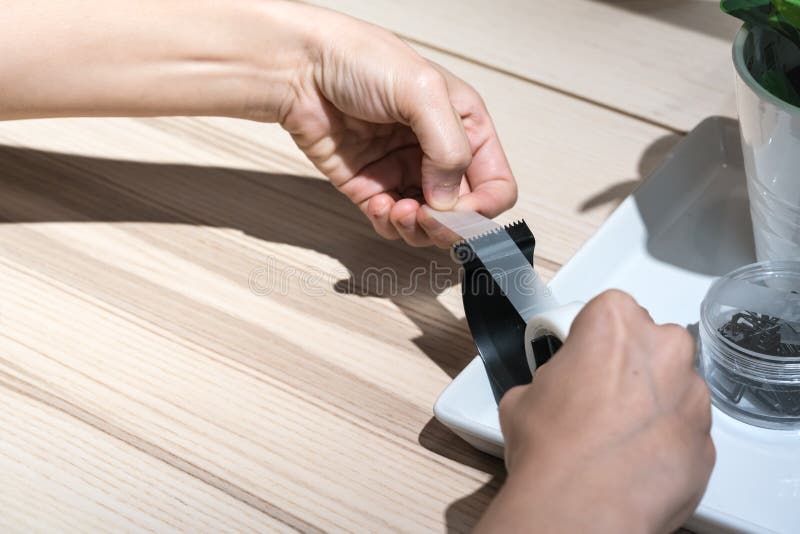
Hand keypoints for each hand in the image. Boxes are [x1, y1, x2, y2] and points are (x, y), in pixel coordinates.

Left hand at [279, 8, 516, 246]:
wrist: (300, 68)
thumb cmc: (361, 61)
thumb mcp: (422, 92)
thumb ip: (449, 148)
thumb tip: (448, 201)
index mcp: (466, 126)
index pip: (495, 186)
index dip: (482, 208)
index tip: (458, 211)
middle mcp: (437, 153)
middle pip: (462, 214)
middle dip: (447, 225)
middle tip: (425, 217)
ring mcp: (404, 172)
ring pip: (428, 226)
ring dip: (416, 228)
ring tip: (399, 209)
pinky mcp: (371, 187)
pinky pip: (390, 223)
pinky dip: (387, 223)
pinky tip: (378, 203)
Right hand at [477, 290, 714, 533]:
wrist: (580, 508)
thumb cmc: (552, 448)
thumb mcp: (523, 396)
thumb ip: (550, 379)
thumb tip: (552, 394)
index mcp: (615, 323)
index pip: (611, 310)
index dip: (595, 337)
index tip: (585, 357)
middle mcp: (663, 350)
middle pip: (653, 342)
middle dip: (632, 364)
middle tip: (600, 396)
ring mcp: (692, 396)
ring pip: (675, 386)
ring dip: (653, 403)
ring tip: (616, 435)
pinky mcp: (706, 441)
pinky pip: (686, 429)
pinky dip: (666, 441)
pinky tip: (635, 460)